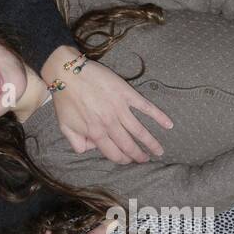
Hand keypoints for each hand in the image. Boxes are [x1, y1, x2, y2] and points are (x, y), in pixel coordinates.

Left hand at [44, 45, 172, 163]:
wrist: (67, 72)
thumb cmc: (65, 99)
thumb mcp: (65, 126)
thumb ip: (77, 142)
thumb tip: (90, 150)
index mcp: (95, 133)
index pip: (113, 153)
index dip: (122, 159)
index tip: (129, 162)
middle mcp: (109, 124)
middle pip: (128, 145)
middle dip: (138, 155)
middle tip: (146, 160)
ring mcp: (119, 109)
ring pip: (139, 131)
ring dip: (151, 142)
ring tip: (159, 151)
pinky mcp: (126, 94)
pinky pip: (145, 107)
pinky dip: (158, 116)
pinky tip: (168, 124)